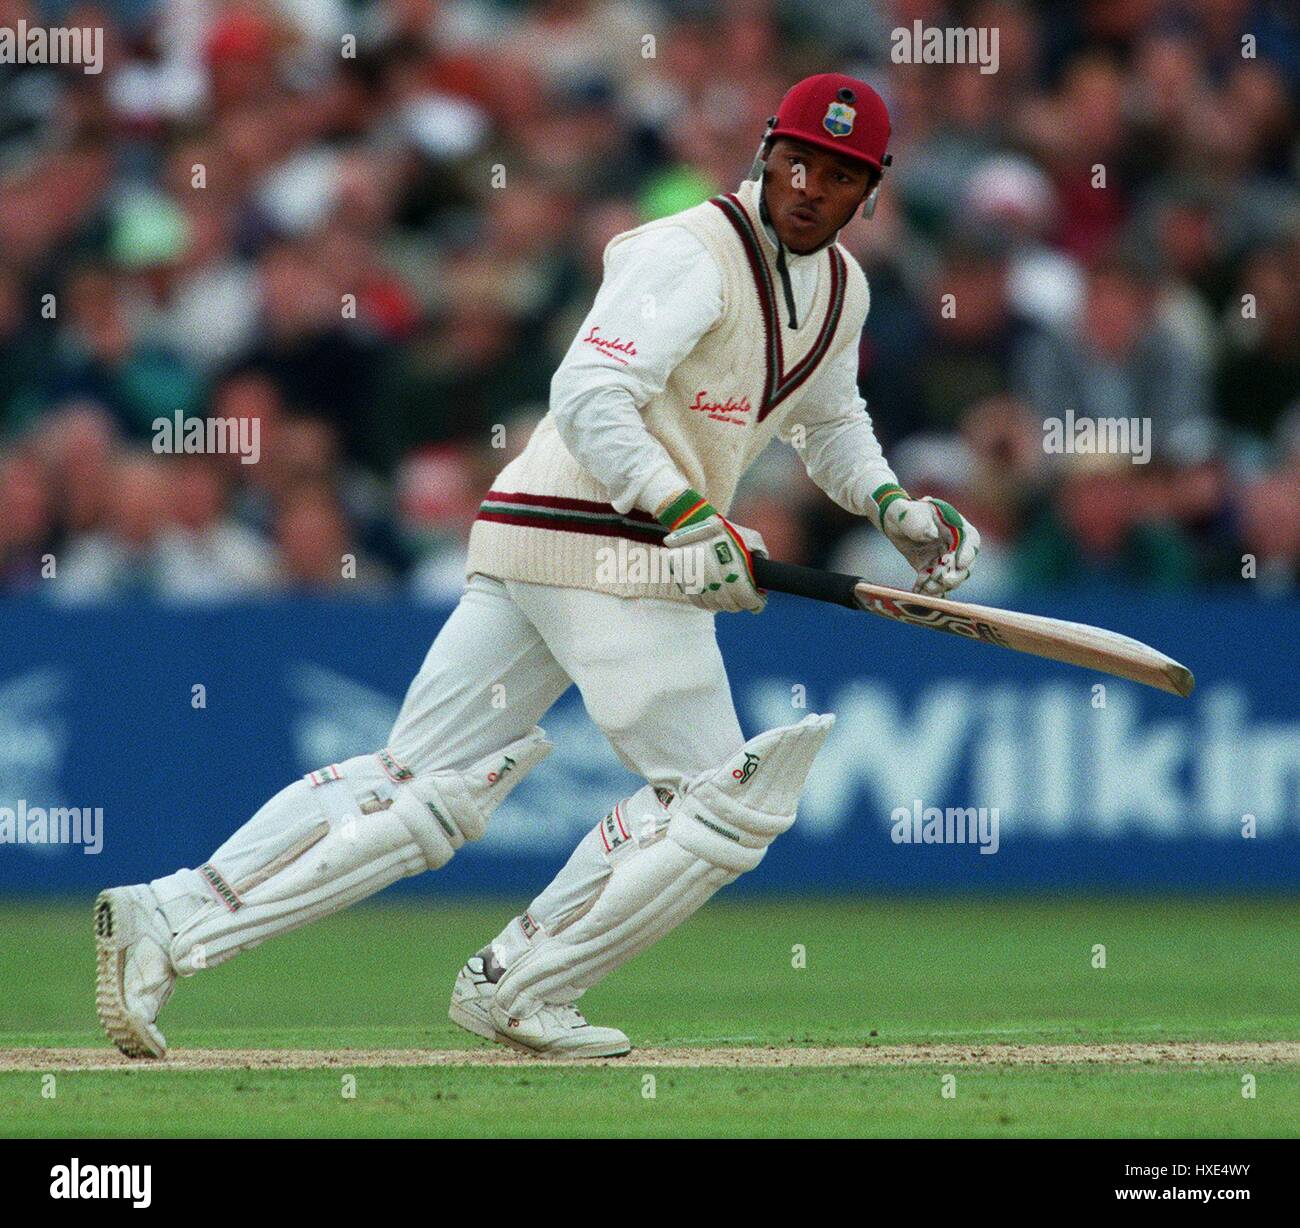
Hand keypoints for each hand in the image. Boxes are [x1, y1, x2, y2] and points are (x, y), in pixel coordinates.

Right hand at [658, 489, 766, 612]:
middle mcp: (709, 563)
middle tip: (744, 603)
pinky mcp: (681, 576)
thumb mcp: (748, 536)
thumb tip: (764, 575)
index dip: (752, 602)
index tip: (757, 604)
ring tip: (730, 602)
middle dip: (738, 605)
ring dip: (723, 606)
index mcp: (729, 554)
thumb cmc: (726, 531)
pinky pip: (695, 599)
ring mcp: (693, 571)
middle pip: (726, 599)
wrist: (694, 520)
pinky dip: (706, 604)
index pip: (741, 590)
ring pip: (711, 602)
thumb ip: (758, 552)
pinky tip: (715, 601)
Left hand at [879, 492, 980, 595]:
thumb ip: (920, 522)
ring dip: (940, 584)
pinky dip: (928, 589)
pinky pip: (933, 581)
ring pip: (949, 576)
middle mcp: (953, 543)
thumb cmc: (902, 512)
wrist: (891, 520)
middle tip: (943, 581)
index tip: (960, 564)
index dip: (969, 553)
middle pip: (963, 563)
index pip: (971, 540)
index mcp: (954, 526)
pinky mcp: (931, 567)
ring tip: (927, 588)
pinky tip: (918, 591)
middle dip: (956, 575)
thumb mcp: (909, 513)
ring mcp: (942, 557)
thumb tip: (933, 535)